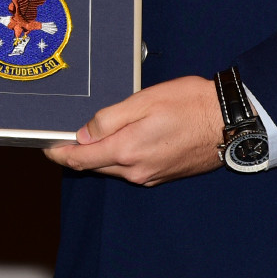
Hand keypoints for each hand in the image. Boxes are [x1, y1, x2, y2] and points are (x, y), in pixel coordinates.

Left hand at [44, 75, 223, 185]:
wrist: (230, 122)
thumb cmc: (190, 104)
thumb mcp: (144, 101)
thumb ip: (109, 119)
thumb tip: (83, 134)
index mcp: (127, 151)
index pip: (80, 159)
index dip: (58, 153)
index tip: (46, 146)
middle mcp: (136, 170)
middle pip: (95, 165)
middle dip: (78, 152)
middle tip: (65, 133)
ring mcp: (151, 175)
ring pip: (113, 166)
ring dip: (100, 153)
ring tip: (94, 134)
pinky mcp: (163, 174)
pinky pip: (132, 167)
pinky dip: (121, 155)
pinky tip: (125, 138)